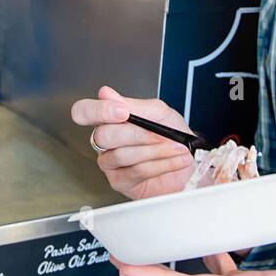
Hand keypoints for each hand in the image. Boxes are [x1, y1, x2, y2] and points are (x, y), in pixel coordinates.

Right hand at [69, 85, 194, 198]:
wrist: (191, 161)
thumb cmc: (173, 136)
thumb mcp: (160, 113)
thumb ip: (134, 105)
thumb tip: (105, 93)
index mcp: (109, 119)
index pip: (84, 112)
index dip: (98, 111)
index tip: (123, 112)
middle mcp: (105, 141)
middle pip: (103, 135)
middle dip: (138, 134)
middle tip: (160, 134)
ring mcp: (110, 163)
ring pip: (122, 155)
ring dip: (155, 150)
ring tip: (175, 148)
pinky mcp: (120, 182)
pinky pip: (136, 171)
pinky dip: (161, 164)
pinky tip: (174, 160)